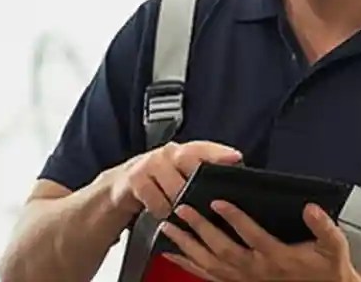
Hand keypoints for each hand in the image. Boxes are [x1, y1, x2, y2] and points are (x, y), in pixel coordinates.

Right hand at [107, 141, 242, 220]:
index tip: (236, 158)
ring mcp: (151, 163)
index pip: (205, 148)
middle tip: (207, 200)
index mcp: (186, 150)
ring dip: (180, 202)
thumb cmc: (162, 180)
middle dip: (198, 182)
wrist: (124, 183)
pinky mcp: (136, 179)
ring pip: (174, 187)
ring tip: (183, 211)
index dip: (220, 153)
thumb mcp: (182, 173)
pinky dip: (162, 211)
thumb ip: (205, 173)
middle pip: (188, 162)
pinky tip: (164, 213)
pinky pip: (156, 201)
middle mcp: (169, 153)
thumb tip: (234, 177)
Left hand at [159, 201, 358, 280]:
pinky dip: (189, 265)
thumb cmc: (326, 269)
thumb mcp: (333, 246)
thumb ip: (323, 226)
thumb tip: (311, 208)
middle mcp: (256, 269)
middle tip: (183, 209)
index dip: (234, 218)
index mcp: (277, 256)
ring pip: (210, 263)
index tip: (218, 201)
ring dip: (188, 245)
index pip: (251, 235)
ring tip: (170, 227)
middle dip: (200, 228)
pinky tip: (174, 253)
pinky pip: (208, 276)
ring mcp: (244, 279)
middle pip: (222, 248)